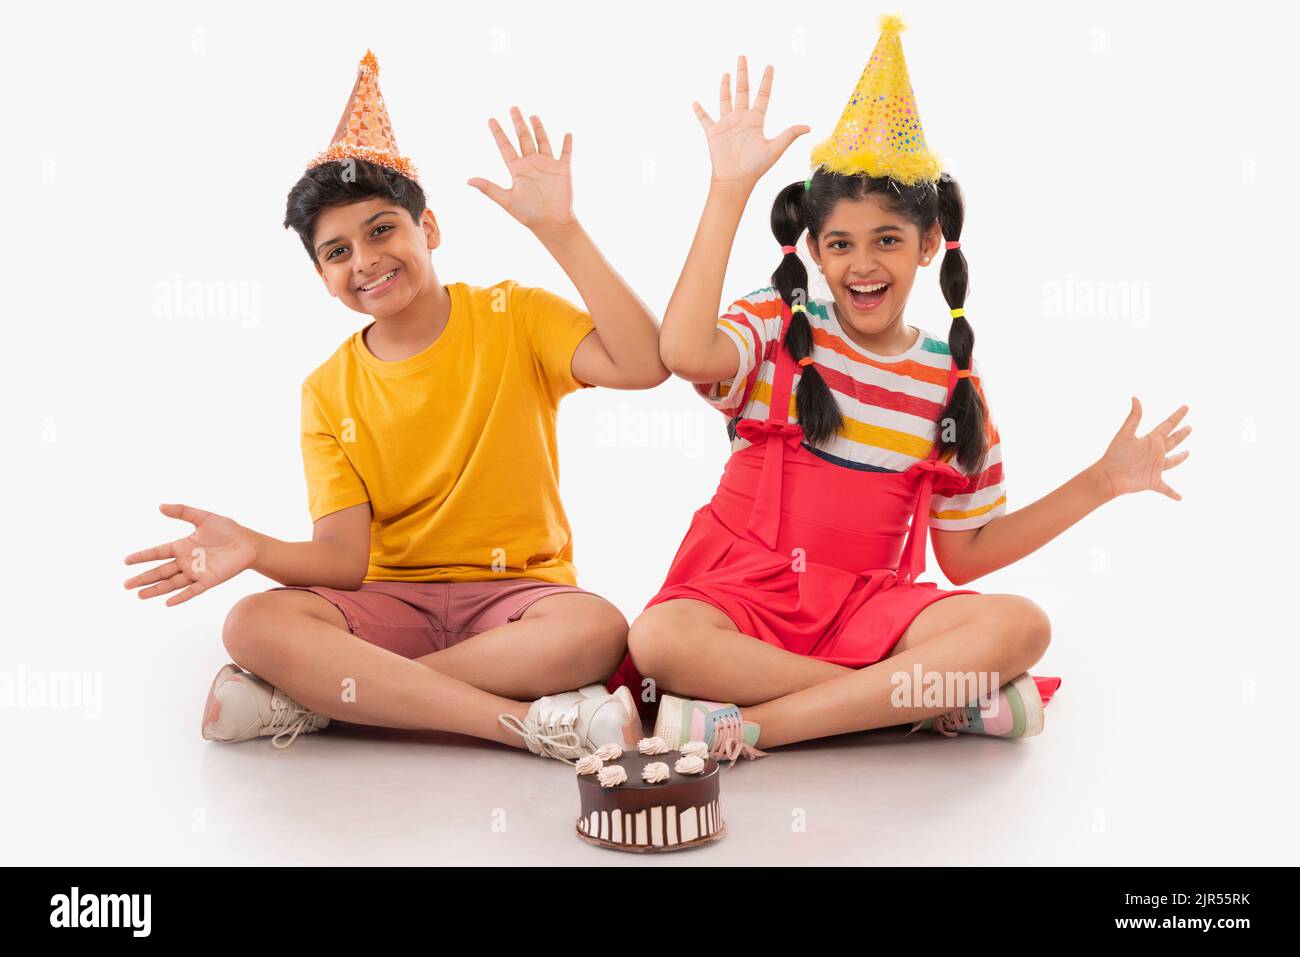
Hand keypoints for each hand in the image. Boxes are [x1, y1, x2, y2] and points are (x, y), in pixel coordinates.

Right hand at [123, 503, 257, 605]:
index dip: (142, 556)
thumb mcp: (204, 517)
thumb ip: (183, 512)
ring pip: (172, 583)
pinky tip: (168, 602)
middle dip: (143, 578)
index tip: (126, 561)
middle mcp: (186, 561)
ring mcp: (196, 572)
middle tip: (125, 585)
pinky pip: (192, 591)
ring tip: (139, 595)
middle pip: (160, 571)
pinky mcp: (208, 580)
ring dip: (156, 589)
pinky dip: (181, 596)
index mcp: (182, 546)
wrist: (248, 542)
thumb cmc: (227, 530)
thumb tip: (160, 506)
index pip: (157, 553)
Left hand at [468, 107, 574, 231]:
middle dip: (518, 123)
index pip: (505, 147)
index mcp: (517, 170)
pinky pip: (565, 153)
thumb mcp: (507, 200)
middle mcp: (531, 164)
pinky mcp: (562, 170)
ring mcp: (547, 165)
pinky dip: (567, 144)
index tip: (491, 120)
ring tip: (533, 116)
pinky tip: (567, 134)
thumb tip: (468, 180)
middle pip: (523, 138)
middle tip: (513, 108)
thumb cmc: (528, 214)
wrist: (551, 223)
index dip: (498, 133)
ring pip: (542, 141)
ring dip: (538, 129)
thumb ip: (489, 188)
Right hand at [692, 56, 809, 189]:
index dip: (766, 81)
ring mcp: (727, 124)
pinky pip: (705, 119)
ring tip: (726, 73)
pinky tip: (695, 103)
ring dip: (724, 87)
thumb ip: (789, 135)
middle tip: (743, 57)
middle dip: (743, 73)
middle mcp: (742, 119)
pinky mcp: (714, 132)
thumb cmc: (755, 167)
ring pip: (725, 99)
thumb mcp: (775, 148)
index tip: (769, 66)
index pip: (763, 95)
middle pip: (742, 90)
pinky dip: (699, 111)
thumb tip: (808, 127)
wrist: (735, 180)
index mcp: (756, 121)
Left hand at [1093, 398, 1190, 500]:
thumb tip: (1135, 397)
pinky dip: (1173, 493)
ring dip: (1181, 458)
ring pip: (1173, 462)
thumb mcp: (1125, 435)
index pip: (1167, 425)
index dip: (1177, 416)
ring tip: (1188, 453)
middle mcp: (1155, 452)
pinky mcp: (1154, 482)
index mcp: (1150, 440)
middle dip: (1182, 435)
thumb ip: (1133, 417)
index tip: (1186, 407)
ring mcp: (1156, 467)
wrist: (1108, 477)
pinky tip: (1180, 498)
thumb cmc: (1114, 456)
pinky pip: (1167, 489)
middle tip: (1190, 427)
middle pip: (1173, 441)